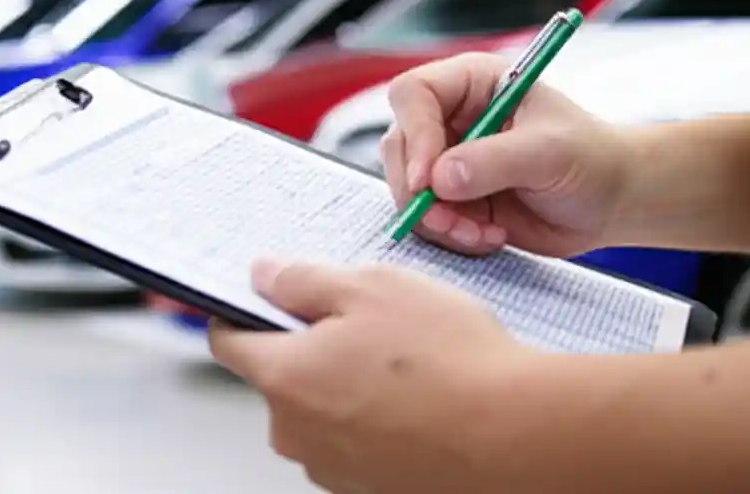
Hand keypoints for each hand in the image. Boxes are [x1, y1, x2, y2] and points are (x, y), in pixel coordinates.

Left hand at [210, 260, 543, 492]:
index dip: (245, 312)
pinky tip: (421, 401)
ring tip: (407, 366)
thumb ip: (303, 280)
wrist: (520, 436)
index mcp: (283, 378)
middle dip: (312, 348)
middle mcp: (296, 434)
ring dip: (348, 386)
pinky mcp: (371, 488)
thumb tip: (265, 276)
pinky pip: (357, 441)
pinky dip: (377, 420)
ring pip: (321, 411)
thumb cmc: (450, 361)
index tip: (269, 299)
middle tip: (368, 325)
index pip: (228, 341)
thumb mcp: (372, 287)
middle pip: (280, 377)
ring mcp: (333, 468)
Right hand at [382, 53, 629, 256]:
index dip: (414, 135)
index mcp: (472, 84)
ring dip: (436, 220)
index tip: (427, 180)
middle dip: (420, 191)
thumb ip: (494, 161)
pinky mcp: (450, 198)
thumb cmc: (590, 160)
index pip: (414, 95)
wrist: (609, 201)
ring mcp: (446, 159)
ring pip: (406, 188)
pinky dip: (450, 236)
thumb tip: (439, 178)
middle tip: (451, 221)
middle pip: (399, 146)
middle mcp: (450, 117)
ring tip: (482, 234)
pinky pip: (425, 219)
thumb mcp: (550, 153)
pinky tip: (489, 237)